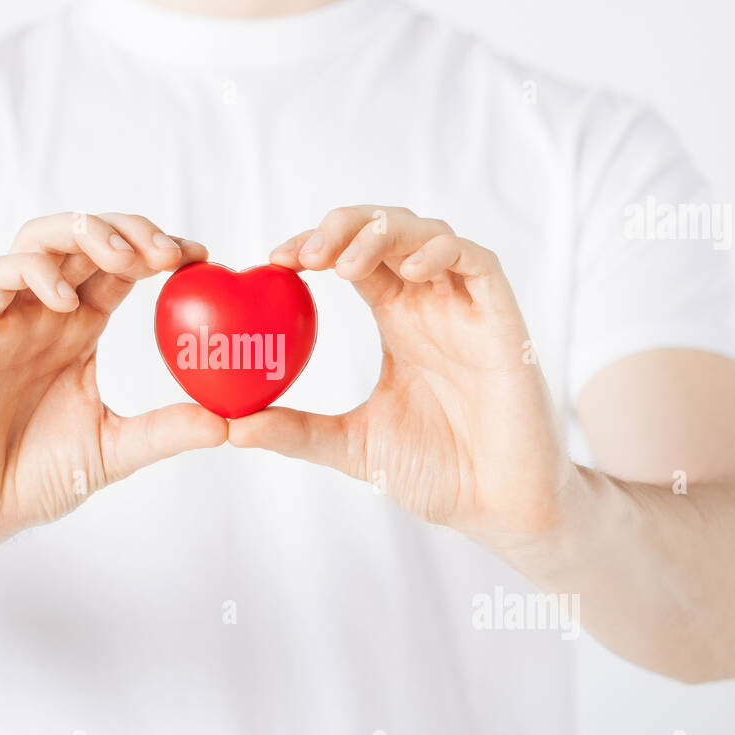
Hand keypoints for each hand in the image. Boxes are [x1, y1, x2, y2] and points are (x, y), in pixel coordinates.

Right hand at [0, 212, 226, 563]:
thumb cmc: (34, 478)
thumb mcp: (114, 450)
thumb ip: (165, 431)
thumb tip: (227, 425)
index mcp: (79, 328)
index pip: (122, 266)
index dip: (159, 249)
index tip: (201, 256)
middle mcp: (45, 311)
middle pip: (87, 237)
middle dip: (132, 230)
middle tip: (169, 253)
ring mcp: (8, 316)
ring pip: (42, 238)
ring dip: (87, 232)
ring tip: (125, 258)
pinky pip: (0, 275)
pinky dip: (37, 273)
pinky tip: (68, 300)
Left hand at [230, 205, 575, 550]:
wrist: (499, 508)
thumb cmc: (437, 472)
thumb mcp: (352, 446)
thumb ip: (298, 431)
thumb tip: (230, 427)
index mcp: (398, 319)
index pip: (351, 257)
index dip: (314, 245)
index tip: (273, 260)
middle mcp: (432, 303)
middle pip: (386, 231)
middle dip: (342, 227)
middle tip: (300, 254)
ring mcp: (469, 308)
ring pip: (429, 233)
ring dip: (383, 233)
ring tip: (341, 262)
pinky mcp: (504, 321)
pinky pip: (478, 264)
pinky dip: (442, 253)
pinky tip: (408, 271)